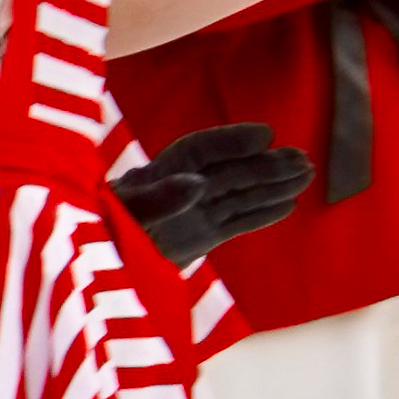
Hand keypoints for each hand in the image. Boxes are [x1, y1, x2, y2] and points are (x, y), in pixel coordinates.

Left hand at [112, 119, 314, 265]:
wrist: (92, 263)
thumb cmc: (100, 233)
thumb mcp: (123, 215)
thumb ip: (158, 200)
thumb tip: (197, 184)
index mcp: (156, 176)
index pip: (201, 151)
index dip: (232, 141)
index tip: (265, 135)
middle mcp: (178, 191)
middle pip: (229, 173)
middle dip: (265, 165)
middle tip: (301, 159)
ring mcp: (191, 214)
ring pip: (239, 195)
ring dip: (272, 185)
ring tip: (306, 174)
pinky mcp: (198, 239)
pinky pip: (236, 222)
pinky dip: (261, 215)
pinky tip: (288, 205)